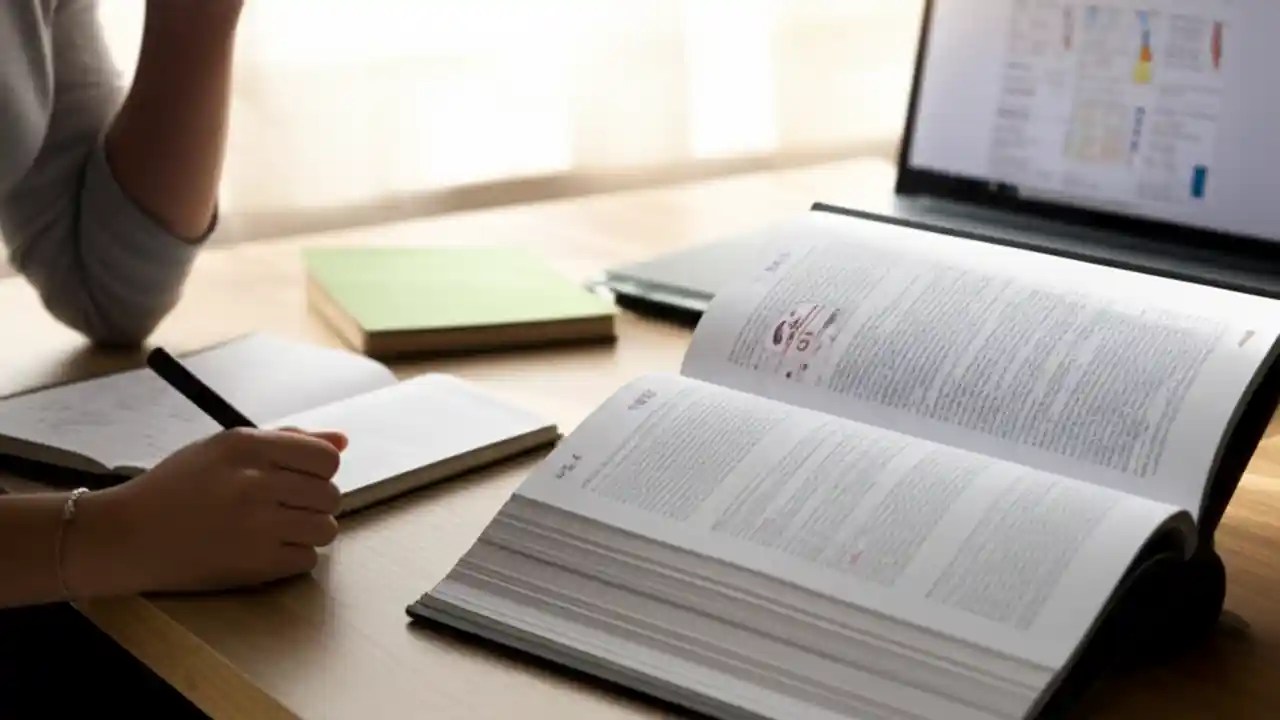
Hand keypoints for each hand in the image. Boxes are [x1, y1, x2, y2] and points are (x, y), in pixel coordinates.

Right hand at [64, 428, 346, 596]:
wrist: (126, 536)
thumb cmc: (177, 487)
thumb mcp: (224, 449)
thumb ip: (286, 441)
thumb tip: (343, 441)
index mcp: (247, 446)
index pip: (326, 458)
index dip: (320, 471)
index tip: (299, 479)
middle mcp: (255, 482)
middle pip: (330, 495)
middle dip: (314, 503)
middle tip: (284, 508)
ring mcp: (256, 525)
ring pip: (326, 528)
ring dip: (308, 531)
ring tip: (277, 530)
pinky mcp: (254, 565)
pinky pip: (308, 560)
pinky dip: (293, 558)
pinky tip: (265, 550)